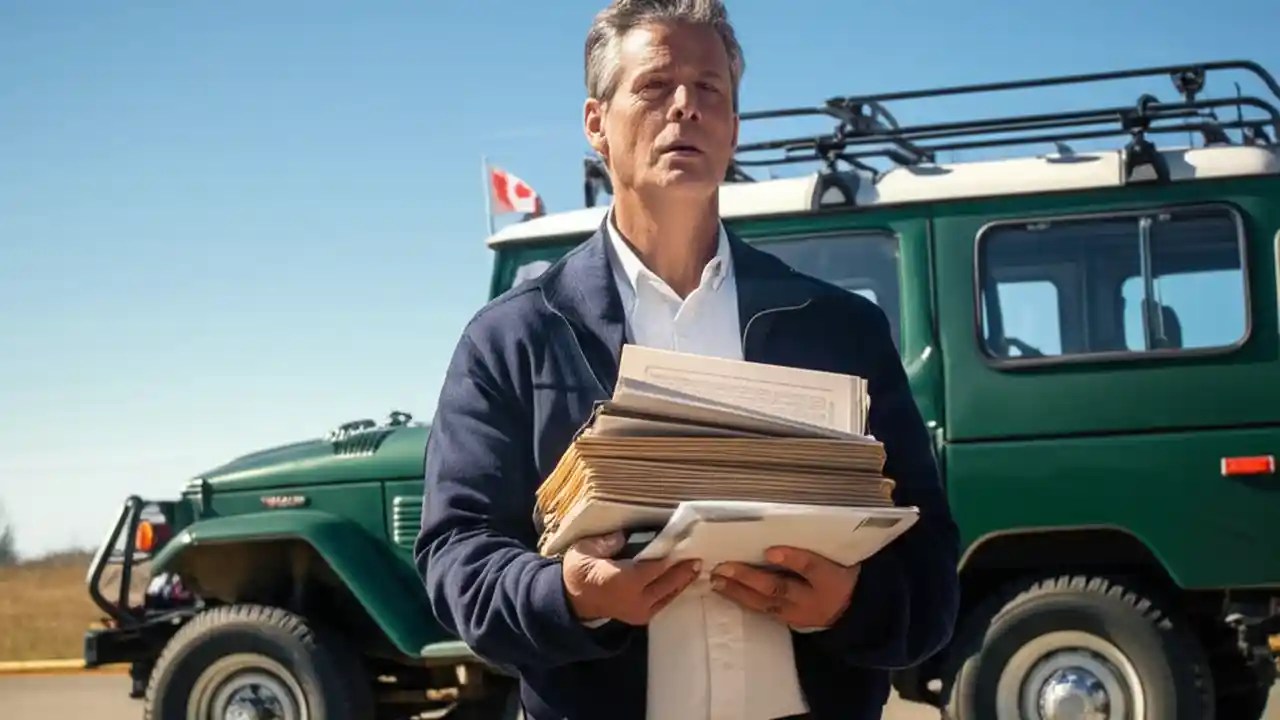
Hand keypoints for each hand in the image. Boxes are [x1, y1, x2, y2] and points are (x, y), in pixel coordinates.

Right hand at [562, 531, 701, 625]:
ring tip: (696, 568)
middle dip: (683, 571)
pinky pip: (663, 604)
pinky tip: (683, 582)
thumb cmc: (579, 571)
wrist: (573, 600)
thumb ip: (605, 543)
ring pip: (668, 595)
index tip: (684, 543)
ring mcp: (639, 611)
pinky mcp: (641, 617)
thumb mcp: (584, 551)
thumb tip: (623, 536)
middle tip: (698, 558)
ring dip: (683, 582)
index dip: (670, 556)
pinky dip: (675, 592)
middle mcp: (634, 598)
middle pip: (666, 583)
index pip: (653, 567)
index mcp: (621, 580)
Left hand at [710, 546, 859, 629]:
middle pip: (779, 588)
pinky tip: (726, 592)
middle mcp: (812, 599)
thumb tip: (780, 532)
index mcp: (829, 578)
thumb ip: (813, 547)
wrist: (854, 611)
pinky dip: (742, 601)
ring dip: (738, 591)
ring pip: (765, 602)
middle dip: (749, 578)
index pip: (811, 566)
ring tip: (716, 580)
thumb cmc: (840, 574)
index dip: (791, 558)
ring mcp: (798, 613)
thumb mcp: (837, 558)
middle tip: (723, 567)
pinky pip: (763, 612)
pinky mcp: (788, 621)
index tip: (769, 550)